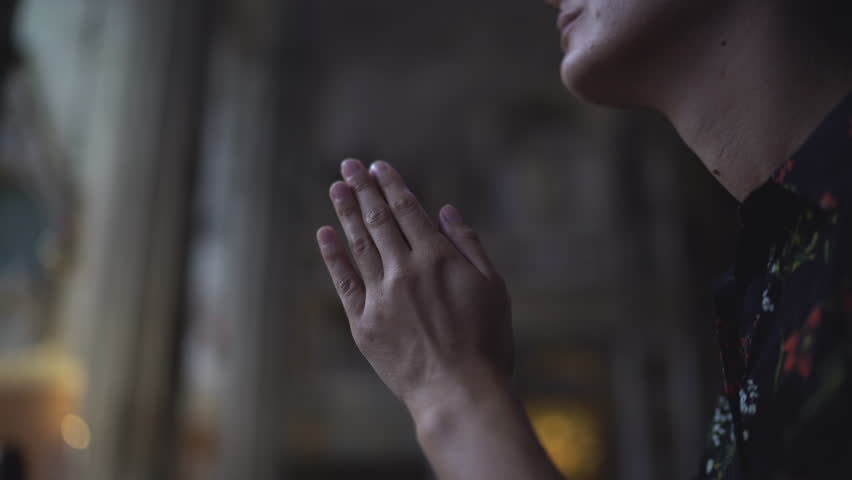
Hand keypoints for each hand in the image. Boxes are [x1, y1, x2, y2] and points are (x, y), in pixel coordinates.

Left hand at [316, 158, 513, 411]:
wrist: (459, 392)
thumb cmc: (486, 341)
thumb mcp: (493, 286)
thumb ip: (468, 244)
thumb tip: (445, 210)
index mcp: (437, 257)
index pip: (407, 210)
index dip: (391, 185)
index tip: (378, 166)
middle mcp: (404, 270)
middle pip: (378, 220)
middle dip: (363, 189)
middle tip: (348, 166)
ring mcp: (380, 296)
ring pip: (358, 244)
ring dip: (346, 212)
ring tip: (336, 188)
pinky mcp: (364, 323)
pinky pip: (344, 282)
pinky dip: (333, 256)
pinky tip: (324, 234)